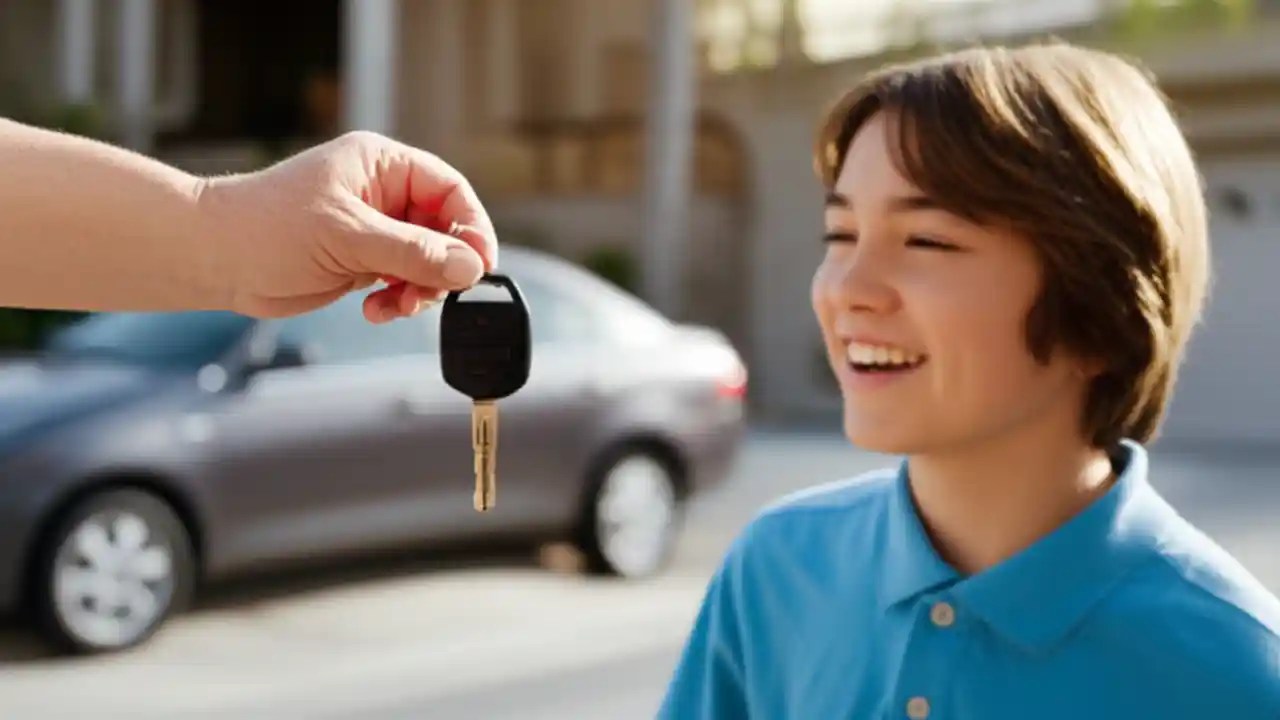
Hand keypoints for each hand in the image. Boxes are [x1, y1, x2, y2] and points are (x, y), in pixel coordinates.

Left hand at [199, 131, 497, 322]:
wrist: (212, 259)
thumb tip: (469, 266)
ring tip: (398, 304)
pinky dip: (398, 300)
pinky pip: (401, 282)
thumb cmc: (265, 227)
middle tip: (431, 292)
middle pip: (443, 230)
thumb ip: (412, 251)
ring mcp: (372, 229)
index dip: (471, 226)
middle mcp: (382, 194)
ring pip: (425, 262)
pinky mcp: (360, 262)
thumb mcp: (347, 236)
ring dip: (420, 289)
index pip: (449, 189)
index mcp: (382, 165)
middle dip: (442, 266)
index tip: (480, 264)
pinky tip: (376, 309)